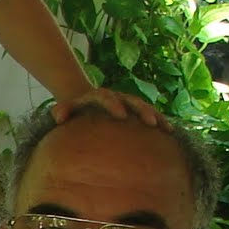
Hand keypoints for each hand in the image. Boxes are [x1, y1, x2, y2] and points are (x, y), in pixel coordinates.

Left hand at [52, 88, 170, 130]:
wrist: (86, 99)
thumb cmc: (75, 108)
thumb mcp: (65, 108)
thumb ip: (62, 111)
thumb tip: (58, 118)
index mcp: (100, 96)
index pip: (107, 97)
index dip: (114, 104)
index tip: (121, 115)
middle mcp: (118, 97)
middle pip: (132, 100)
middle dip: (142, 111)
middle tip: (150, 122)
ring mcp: (128, 103)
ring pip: (145, 107)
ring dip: (156, 117)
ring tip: (167, 129)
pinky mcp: (135, 111)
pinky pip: (150, 115)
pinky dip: (160, 122)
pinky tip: (170, 132)